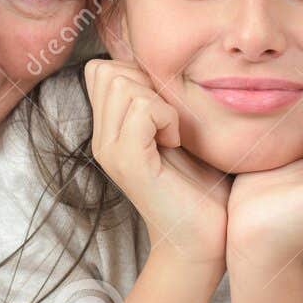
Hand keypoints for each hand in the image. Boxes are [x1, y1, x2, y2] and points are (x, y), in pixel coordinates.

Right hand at [84, 59, 229, 267]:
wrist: (202, 239)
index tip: (163, 108)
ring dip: (160, 102)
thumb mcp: (177, 132)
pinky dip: (167, 118)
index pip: (101, 69)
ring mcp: (110, 151)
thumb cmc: (200, 186)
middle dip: (147, 83)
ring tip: (172, 134)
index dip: (136, 73)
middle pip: (108, 71)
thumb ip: (161, 101)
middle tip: (169, 121)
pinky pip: (143, 109)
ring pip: (124, 84)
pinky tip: (175, 144)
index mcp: (109, 129)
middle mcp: (101, 138)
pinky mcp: (128, 163)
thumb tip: (167, 63)